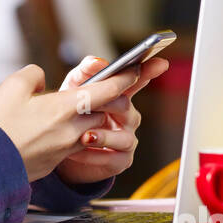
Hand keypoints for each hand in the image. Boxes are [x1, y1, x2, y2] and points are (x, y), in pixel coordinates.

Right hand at [0, 64, 140, 181]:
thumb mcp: (11, 87)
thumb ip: (32, 75)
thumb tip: (40, 78)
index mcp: (64, 108)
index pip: (106, 91)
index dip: (123, 79)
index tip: (133, 71)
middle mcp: (71, 130)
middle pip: (103, 113)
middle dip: (106, 102)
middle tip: (102, 91)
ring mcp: (65, 149)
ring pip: (91, 131)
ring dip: (89, 120)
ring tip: (74, 110)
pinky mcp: (56, 162)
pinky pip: (75, 145)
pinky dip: (74, 135)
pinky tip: (55, 130)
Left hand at [53, 54, 168, 187]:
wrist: (62, 147)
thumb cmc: (72, 114)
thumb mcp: (74, 90)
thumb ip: (85, 72)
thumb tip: (97, 62)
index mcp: (119, 97)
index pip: (137, 81)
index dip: (148, 72)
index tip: (160, 63)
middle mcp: (128, 117)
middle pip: (126, 107)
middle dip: (107, 106)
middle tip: (90, 106)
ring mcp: (127, 139)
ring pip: (124, 137)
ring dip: (103, 137)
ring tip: (84, 136)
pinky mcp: (120, 161)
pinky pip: (112, 159)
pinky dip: (93, 155)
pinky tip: (78, 152)